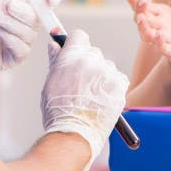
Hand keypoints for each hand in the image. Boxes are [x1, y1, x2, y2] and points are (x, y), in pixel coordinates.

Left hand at [0, 0, 60, 69]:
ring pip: (29, 35)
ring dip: (11, 25)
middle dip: (22, 12)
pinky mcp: (9, 59)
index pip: (43, 6)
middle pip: (37, 20)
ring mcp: (17, 44)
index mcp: (23, 9)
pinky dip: (10, 39)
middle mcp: (23, 27)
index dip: (49, 2)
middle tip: (4, 7)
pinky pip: (21, 51)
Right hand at [41, 29, 128, 170]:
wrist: (74, 134)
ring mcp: (108, 73)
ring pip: (106, 66)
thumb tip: (55, 44)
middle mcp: (92, 60)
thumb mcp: (50, 82)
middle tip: (79, 82)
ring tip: (90, 95)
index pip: (79, 36)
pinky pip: (118, 78)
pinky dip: (112, 86)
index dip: (75, 44)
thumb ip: (55, 60)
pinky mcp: (120, 86)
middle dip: (87, 63)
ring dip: (101, 75)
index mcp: (73, 56)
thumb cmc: (58, 111)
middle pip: (93, 52)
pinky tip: (101, 99)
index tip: (73, 52)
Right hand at [125, 0, 170, 77]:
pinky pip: (163, 48)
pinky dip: (160, 43)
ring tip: (143, 19)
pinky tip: (160, 36)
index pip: (141, 6)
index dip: (133, 0)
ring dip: (144, 27)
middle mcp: (155, 27)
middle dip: (139, 10)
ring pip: (147, 34)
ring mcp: (161, 40)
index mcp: (156, 15)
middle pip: (142, 18)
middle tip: (140, 1)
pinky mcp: (170, 51)